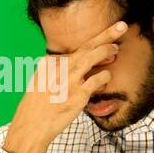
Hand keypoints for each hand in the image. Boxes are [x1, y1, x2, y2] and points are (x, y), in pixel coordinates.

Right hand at [2, 21, 127, 152]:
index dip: (92, 43)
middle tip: (121, 26)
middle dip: (106, 34)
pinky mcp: (79, 94)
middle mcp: (59, 67)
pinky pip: (98, 80)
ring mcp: (70, 80)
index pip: (75, 49)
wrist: (31, 126)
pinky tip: (106, 76)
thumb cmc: (35, 107)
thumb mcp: (39, 82)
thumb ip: (54, 71)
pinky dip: (105, 76)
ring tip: (116, 49)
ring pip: (94, 57)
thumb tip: (67, 63)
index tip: (103, 40)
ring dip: (107, 51)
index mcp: (49, 63)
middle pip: (87, 46)